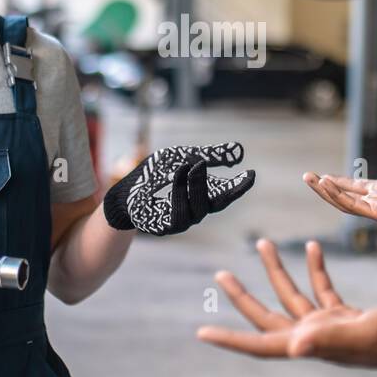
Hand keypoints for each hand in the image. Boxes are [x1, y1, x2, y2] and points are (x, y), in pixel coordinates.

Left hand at [103, 141, 254, 235]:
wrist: (126, 191)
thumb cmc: (156, 174)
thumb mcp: (184, 157)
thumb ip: (211, 155)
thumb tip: (240, 150)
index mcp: (203, 194)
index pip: (226, 193)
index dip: (239, 186)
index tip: (250, 174)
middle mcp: (196, 209)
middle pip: (218, 204)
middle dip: (231, 191)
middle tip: (240, 176)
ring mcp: (181, 220)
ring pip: (199, 208)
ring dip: (199, 184)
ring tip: (197, 163)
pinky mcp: (164, 226)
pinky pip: (178, 213)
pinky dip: (181, 190)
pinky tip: (179, 172)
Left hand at [197, 239, 376, 369]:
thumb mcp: (359, 333)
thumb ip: (327, 338)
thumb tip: (295, 347)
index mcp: (307, 344)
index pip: (259, 343)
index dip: (230, 339)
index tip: (202, 333)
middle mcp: (312, 337)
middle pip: (267, 316)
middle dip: (242, 296)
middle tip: (220, 275)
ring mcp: (327, 327)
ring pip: (292, 296)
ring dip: (277, 271)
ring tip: (261, 243)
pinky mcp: (344, 316)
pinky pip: (321, 289)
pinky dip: (314, 268)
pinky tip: (311, 247)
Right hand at [304, 138, 376, 230]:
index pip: (354, 187)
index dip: (337, 182)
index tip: (321, 176)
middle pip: (343, 196)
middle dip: (324, 188)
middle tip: (307, 177)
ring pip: (343, 203)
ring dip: (325, 192)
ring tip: (310, 180)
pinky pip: (353, 205)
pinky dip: (338, 196)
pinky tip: (326, 184)